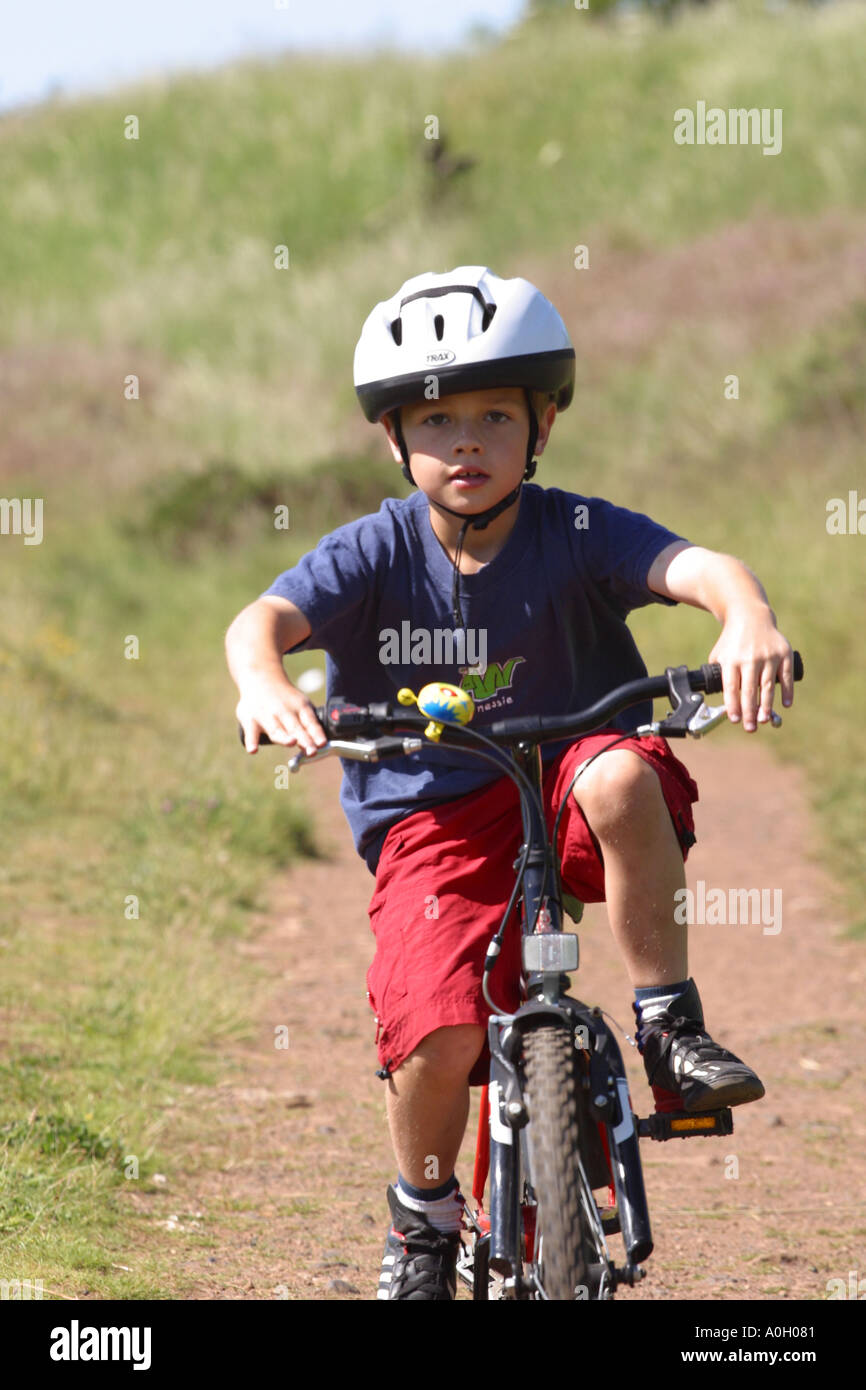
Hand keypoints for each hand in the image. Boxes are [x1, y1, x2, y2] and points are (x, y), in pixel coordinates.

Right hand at [236, 675, 327, 754]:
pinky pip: (250, 732)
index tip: (322, 743)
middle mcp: (283, 711)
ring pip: (276, 730)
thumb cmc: (285, 699)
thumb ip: (309, 724)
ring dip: (283, 737)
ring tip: (291, 742)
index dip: (317, 733)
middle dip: (304, 739)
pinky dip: (251, 741)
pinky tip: (253, 750)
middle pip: (295, 728)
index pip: (310, 722)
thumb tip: (323, 744)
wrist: (260, 677)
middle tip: (311, 751)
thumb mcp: (301, 704)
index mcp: (299, 707)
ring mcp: (265, 715)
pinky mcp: (249, 720)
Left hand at [708, 608, 794, 731]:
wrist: (750, 616)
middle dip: (749, 711)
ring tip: (764, 720)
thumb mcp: (719, 655)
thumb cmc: (732, 642)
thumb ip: (718, 676)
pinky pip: (786, 676)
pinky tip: (785, 704)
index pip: (732, 687)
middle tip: (750, 727)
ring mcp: (768, 655)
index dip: (733, 705)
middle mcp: (750, 657)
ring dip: (766, 705)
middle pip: (749, 690)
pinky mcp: (784, 653)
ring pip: (767, 685)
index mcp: (731, 660)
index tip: (734, 720)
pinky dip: (787, 691)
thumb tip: (723, 703)